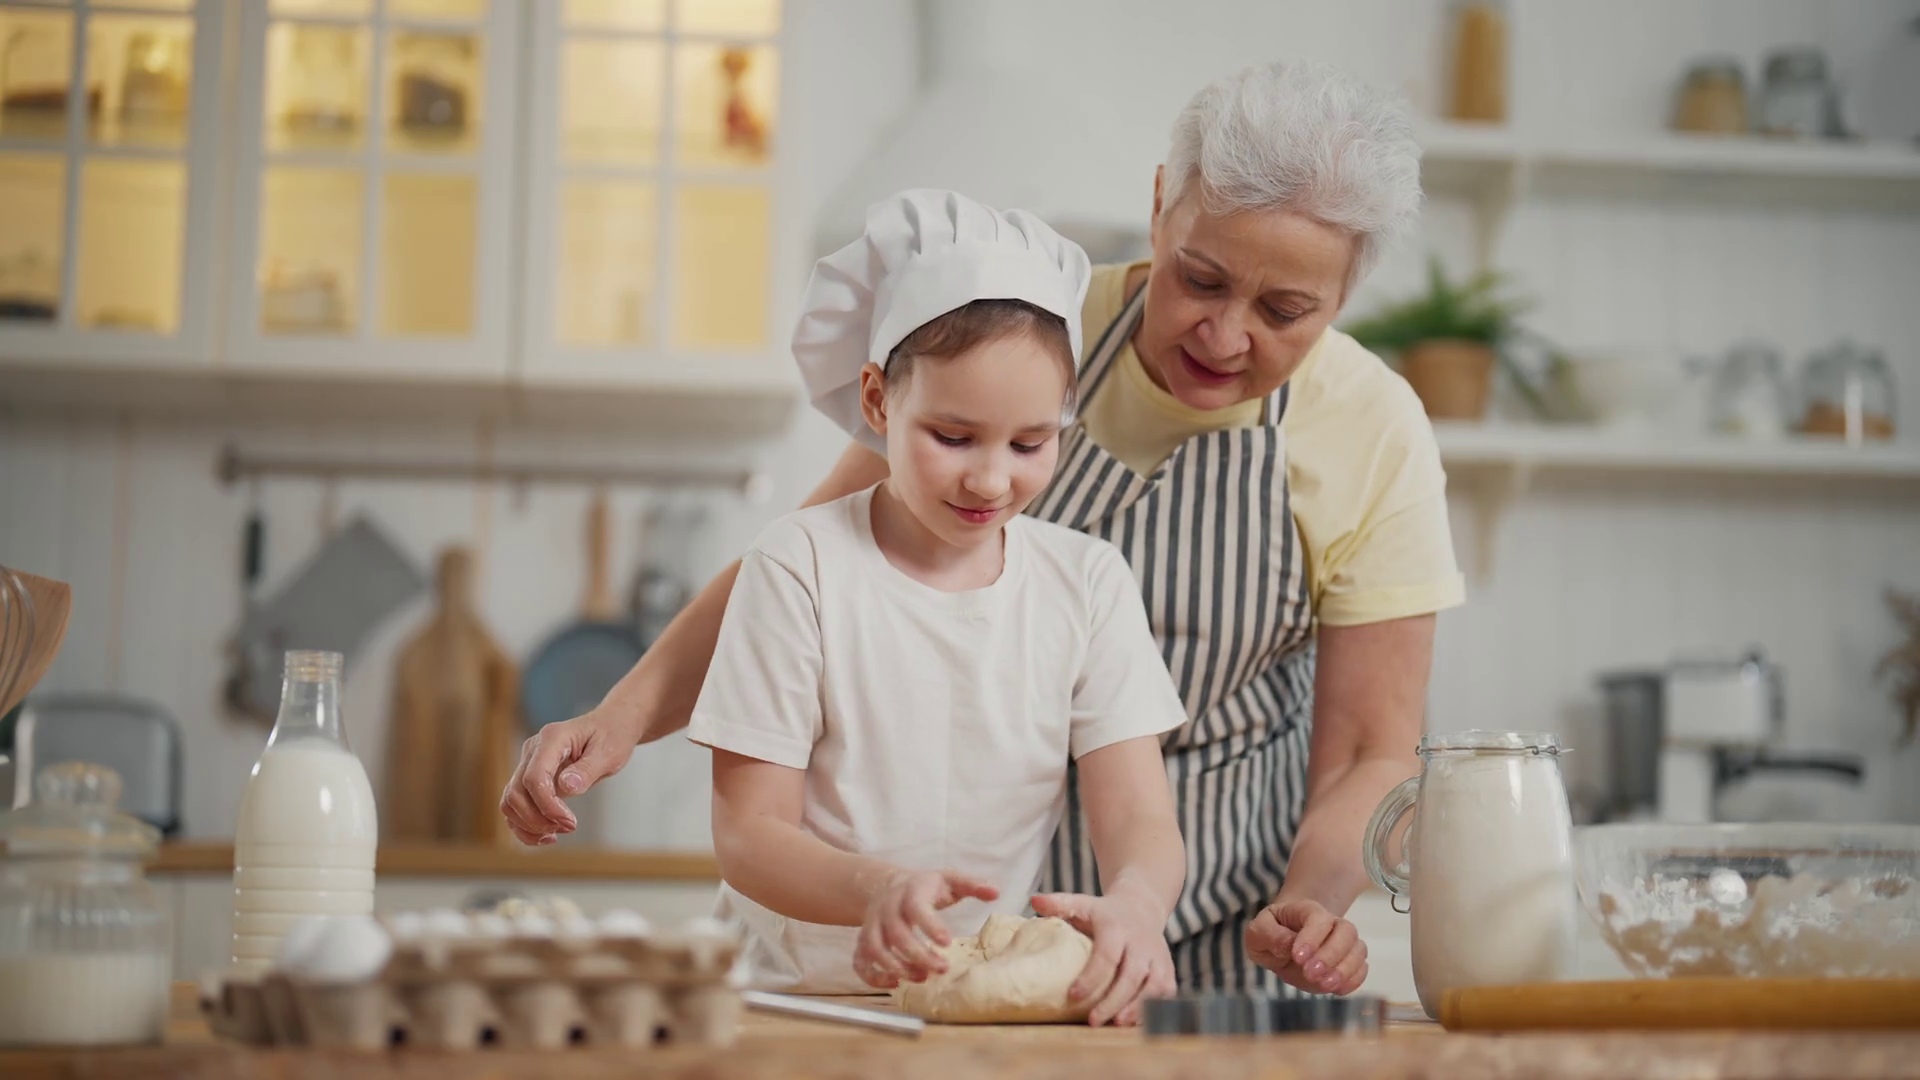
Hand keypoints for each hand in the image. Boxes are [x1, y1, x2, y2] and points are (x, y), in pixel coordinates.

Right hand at [498, 708, 638, 845]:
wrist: (611, 726)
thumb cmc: (611, 736)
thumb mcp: (609, 753)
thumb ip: (587, 769)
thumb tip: (566, 786)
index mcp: (552, 738)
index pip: (534, 777)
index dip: (547, 805)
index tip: (569, 822)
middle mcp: (533, 750)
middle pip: (515, 792)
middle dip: (537, 819)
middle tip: (569, 827)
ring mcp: (528, 764)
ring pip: (509, 802)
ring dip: (528, 825)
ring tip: (557, 833)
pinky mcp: (530, 779)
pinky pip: (515, 807)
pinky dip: (525, 826)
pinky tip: (547, 836)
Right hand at [853, 870, 998, 989]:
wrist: (887, 885)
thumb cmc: (925, 887)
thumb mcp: (949, 880)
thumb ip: (972, 885)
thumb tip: (996, 891)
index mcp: (910, 891)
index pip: (915, 908)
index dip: (930, 926)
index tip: (947, 943)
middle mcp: (886, 908)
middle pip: (896, 934)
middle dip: (918, 955)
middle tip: (942, 969)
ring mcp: (871, 925)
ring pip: (875, 949)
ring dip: (897, 968)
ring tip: (922, 978)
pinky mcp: (862, 941)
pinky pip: (859, 961)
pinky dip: (872, 976)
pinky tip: (894, 984)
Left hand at [1029, 891, 1175, 1026]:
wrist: (1142, 906)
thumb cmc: (1104, 913)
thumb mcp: (1083, 903)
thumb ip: (1059, 904)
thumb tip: (1035, 901)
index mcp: (1117, 928)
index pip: (1107, 955)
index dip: (1091, 977)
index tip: (1073, 995)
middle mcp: (1141, 943)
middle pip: (1131, 976)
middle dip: (1113, 1001)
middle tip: (1092, 1020)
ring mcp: (1158, 957)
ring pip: (1154, 986)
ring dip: (1137, 1008)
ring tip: (1116, 1024)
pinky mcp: (1168, 970)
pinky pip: (1165, 994)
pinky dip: (1152, 1009)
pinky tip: (1133, 1023)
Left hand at [1245, 898, 1367, 995]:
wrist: (1284, 941)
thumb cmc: (1271, 934)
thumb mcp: (1258, 932)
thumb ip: (1269, 935)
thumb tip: (1287, 946)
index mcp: (1307, 911)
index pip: (1318, 918)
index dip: (1312, 938)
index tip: (1297, 957)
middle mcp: (1331, 924)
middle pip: (1347, 932)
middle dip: (1331, 955)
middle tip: (1311, 973)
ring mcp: (1343, 943)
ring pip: (1358, 950)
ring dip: (1344, 970)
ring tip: (1324, 985)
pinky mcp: (1349, 963)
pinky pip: (1362, 969)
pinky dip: (1353, 980)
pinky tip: (1337, 990)